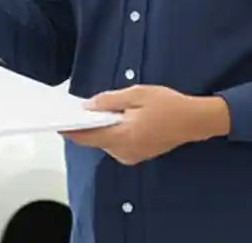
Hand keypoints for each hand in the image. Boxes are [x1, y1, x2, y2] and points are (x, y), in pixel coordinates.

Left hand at [61, 86, 230, 165]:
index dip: (69, 129)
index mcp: (121, 137)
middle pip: (95, 139)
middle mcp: (124, 152)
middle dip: (86, 124)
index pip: (86, 137)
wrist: (195, 120)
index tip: (56, 121)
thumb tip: (87, 106)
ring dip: (102, 127)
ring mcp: (131, 156)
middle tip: (79, 107)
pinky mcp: (138, 155)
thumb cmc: (168, 105)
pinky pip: (117, 143)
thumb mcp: (136, 95)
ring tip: (102, 109)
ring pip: (106, 141)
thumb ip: (109, 101)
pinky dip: (113, 131)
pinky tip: (117, 118)